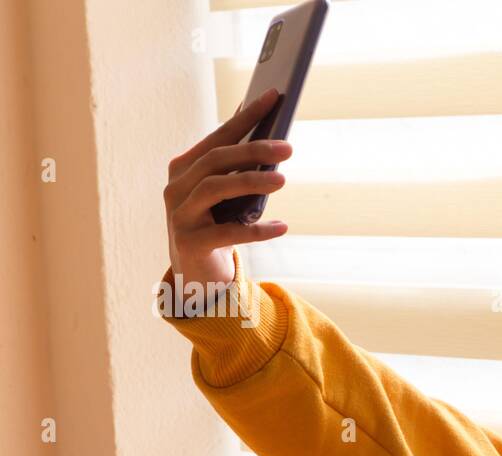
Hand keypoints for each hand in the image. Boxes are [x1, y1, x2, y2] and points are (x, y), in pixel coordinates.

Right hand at [164, 87, 291, 290]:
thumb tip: (273, 139)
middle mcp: (176, 187)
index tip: (274, 97)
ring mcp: (179, 215)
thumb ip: (239, 171)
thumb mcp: (227, 196)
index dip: (245, 117)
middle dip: (253, 149)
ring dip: (252, 182)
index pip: (218, 137)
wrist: (195, 275)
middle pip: (216, 160)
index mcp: (184, 168)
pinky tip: (283, 227)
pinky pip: (227, 233)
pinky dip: (257, 230)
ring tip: (283, 179)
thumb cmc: (217, 226)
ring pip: (215, 189)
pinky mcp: (189, 243)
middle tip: (288, 146)